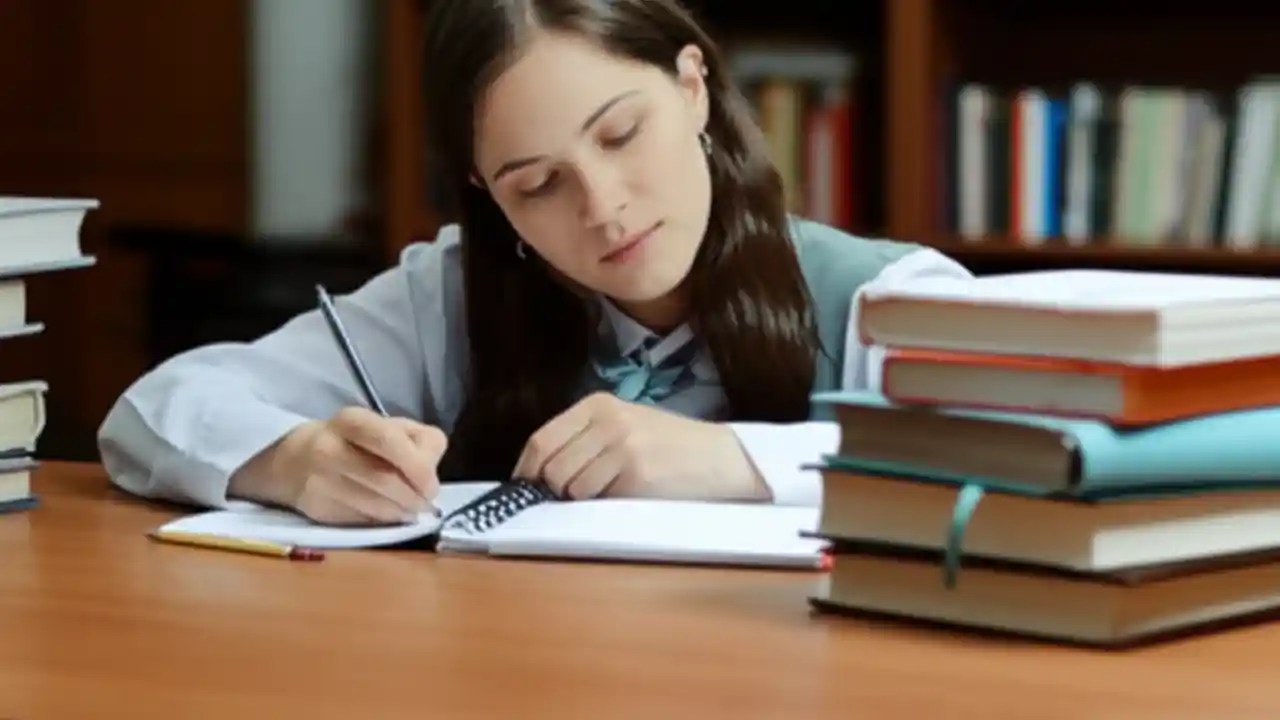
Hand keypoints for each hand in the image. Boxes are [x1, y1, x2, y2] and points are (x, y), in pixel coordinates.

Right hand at [230, 407, 445, 524]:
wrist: (293, 460)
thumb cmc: (355, 442)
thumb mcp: (387, 427)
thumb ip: (420, 442)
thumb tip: (431, 478)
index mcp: (352, 420)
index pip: (389, 440)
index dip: (417, 466)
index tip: (431, 486)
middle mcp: (330, 448)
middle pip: (383, 477)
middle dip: (412, 496)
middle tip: (426, 504)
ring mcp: (319, 480)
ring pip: (372, 505)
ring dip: (400, 513)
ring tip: (410, 511)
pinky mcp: (316, 508)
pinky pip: (359, 519)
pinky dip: (381, 521)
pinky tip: (387, 516)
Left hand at [511, 392, 769, 501]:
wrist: (719, 457)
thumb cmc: (668, 446)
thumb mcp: (623, 424)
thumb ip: (582, 439)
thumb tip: (535, 473)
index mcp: (597, 405)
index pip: (541, 439)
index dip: (527, 470)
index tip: (524, 489)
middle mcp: (606, 420)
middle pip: (550, 467)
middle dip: (554, 490)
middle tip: (575, 496)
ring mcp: (621, 445)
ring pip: (569, 486)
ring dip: (581, 499)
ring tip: (610, 490)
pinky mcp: (635, 473)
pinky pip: (597, 499)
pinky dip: (604, 504)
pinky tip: (628, 494)